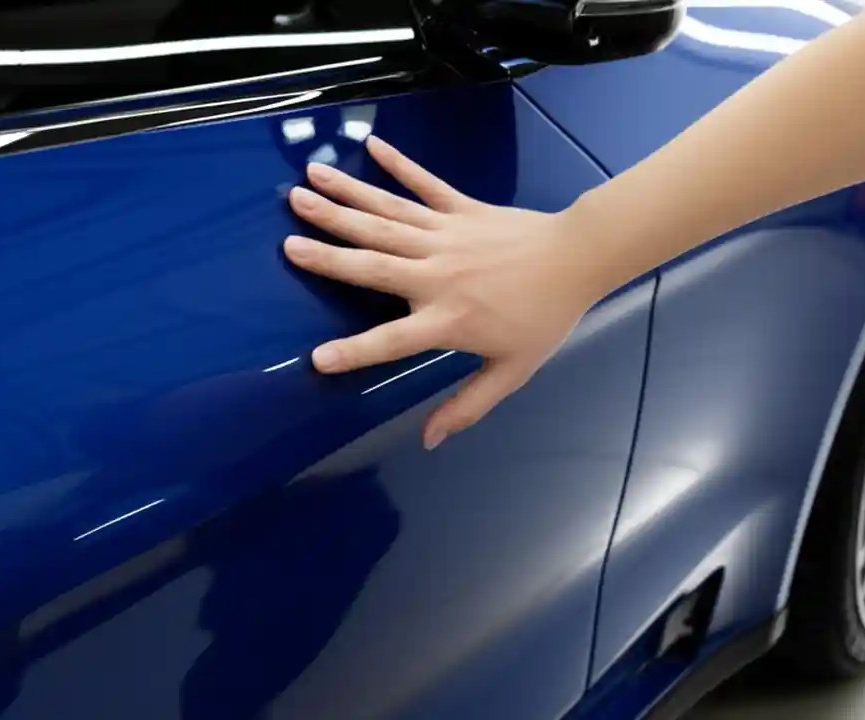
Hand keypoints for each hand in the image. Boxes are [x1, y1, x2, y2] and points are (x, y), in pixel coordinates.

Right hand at [284, 136, 602, 449]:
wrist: (578, 259)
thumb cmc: (544, 318)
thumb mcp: (511, 371)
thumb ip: (467, 405)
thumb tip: (430, 440)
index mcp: (447, 320)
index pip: (392, 341)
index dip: (355, 353)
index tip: (316, 359)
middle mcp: (437, 275)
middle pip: (373, 264)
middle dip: (328, 253)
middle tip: (287, 240)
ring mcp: (446, 236)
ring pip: (386, 218)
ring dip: (344, 200)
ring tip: (305, 184)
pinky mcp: (460, 209)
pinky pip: (424, 186)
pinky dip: (398, 165)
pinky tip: (369, 147)